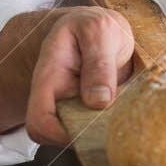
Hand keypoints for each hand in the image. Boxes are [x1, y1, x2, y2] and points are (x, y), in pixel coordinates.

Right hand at [25, 8, 134, 144]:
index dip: (58, 135)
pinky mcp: (93, 113)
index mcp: (49, 78)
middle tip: (116, 122)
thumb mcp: (98, 31)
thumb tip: (99, 101)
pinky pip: (100, 131)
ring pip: (82, 137)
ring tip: (125, 112)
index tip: (88, 127)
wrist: (100, 29)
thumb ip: (98, 62)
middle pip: (60, 138)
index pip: (38, 122)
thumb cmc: (94, 27)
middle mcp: (58, 99)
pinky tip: (127, 112)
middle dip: (89, 137)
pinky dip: (114, 128)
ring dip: (104, 133)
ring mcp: (74, 108)